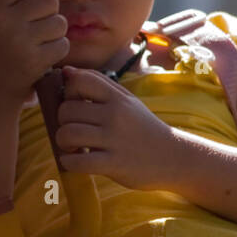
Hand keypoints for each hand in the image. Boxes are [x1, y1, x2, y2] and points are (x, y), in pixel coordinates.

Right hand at [0, 0, 68, 106]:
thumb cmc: (0, 43)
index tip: (28, 0)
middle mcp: (5, 21)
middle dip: (48, 13)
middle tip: (33, 27)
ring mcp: (21, 42)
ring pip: (59, 22)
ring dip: (54, 33)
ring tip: (37, 42)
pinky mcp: (36, 61)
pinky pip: (63, 44)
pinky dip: (56, 50)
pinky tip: (41, 57)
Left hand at [55, 65, 176, 189]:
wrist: (174, 157)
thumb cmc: (143, 127)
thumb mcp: (127, 101)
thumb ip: (98, 84)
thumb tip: (66, 71)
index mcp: (118, 97)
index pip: (80, 80)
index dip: (69, 91)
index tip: (75, 105)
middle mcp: (115, 115)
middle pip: (67, 110)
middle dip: (62, 122)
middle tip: (73, 131)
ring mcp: (114, 140)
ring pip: (68, 134)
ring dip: (63, 142)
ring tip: (73, 147)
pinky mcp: (114, 164)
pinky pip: (77, 162)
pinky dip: (69, 162)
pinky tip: (76, 161)